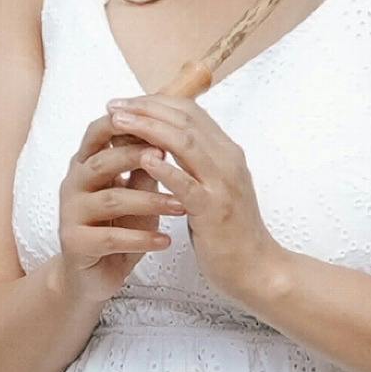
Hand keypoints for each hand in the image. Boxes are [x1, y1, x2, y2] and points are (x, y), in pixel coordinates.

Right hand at [51, 115, 175, 299]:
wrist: (90, 276)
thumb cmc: (117, 228)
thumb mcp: (135, 195)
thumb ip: (144, 170)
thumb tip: (167, 140)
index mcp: (86, 165)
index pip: (98, 133)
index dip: (125, 124)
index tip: (159, 123)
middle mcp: (74, 184)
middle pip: (102, 162)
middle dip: (136, 157)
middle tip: (168, 157)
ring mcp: (71, 213)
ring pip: (111, 200)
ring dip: (149, 201)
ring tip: (181, 207)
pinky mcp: (74, 243)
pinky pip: (110, 238)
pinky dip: (141, 239)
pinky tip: (165, 241)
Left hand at [91, 92, 277, 301]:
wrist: (256, 269)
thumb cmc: (228, 230)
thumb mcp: (212, 187)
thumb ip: (195, 162)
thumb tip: (162, 140)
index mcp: (227, 153)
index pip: (190, 112)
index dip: (156, 103)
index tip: (125, 102)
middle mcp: (228, 162)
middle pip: (186, 120)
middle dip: (147, 108)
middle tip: (114, 105)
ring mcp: (223, 185)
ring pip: (186, 144)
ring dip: (149, 129)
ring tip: (119, 122)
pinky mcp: (214, 211)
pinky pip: (188, 185)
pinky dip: (166, 170)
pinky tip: (144, 159)